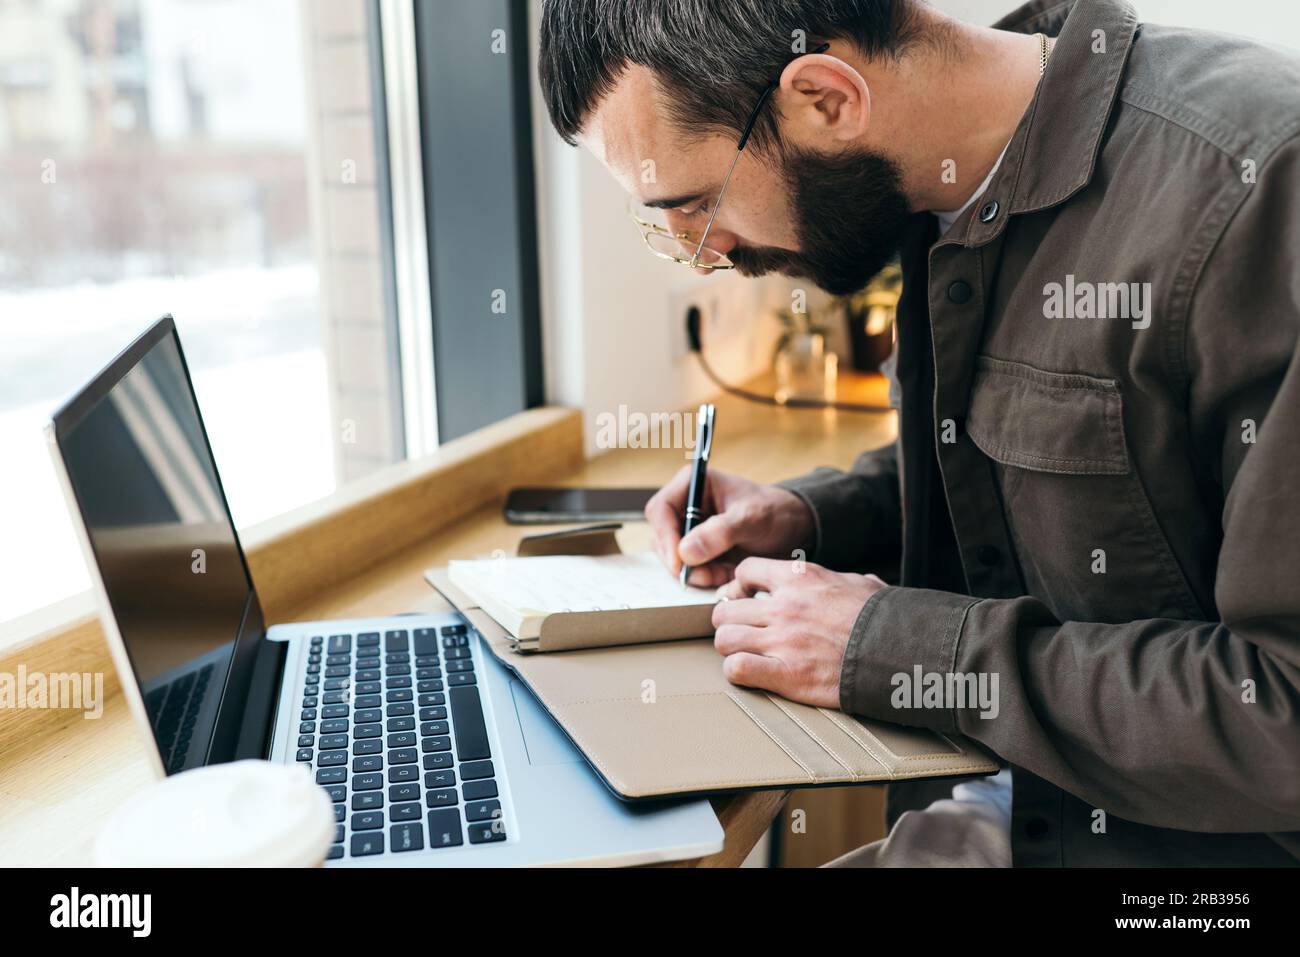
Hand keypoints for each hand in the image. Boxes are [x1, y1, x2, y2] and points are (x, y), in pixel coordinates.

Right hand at [645, 466, 813, 586]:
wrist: (792, 529)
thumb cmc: (774, 513)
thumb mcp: (751, 519)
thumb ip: (720, 532)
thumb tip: (685, 552)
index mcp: (693, 483)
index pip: (660, 509)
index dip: (665, 537)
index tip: (680, 562)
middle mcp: (685, 504)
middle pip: (661, 537)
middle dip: (682, 561)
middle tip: (708, 576)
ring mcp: (689, 527)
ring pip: (672, 556)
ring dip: (695, 572)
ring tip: (725, 574)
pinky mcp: (697, 548)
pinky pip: (687, 568)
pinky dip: (703, 577)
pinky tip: (726, 575)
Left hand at [712, 557, 886, 707]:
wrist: (902, 651)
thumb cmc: (886, 619)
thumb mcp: (862, 585)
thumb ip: (841, 580)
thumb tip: (852, 581)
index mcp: (800, 578)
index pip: (745, 570)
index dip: (740, 586)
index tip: (747, 599)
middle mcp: (785, 606)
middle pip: (725, 609)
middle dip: (729, 622)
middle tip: (742, 632)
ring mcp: (783, 640)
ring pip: (724, 638)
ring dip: (731, 648)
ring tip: (746, 654)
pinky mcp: (786, 674)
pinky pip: (737, 669)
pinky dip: (738, 672)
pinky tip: (752, 672)